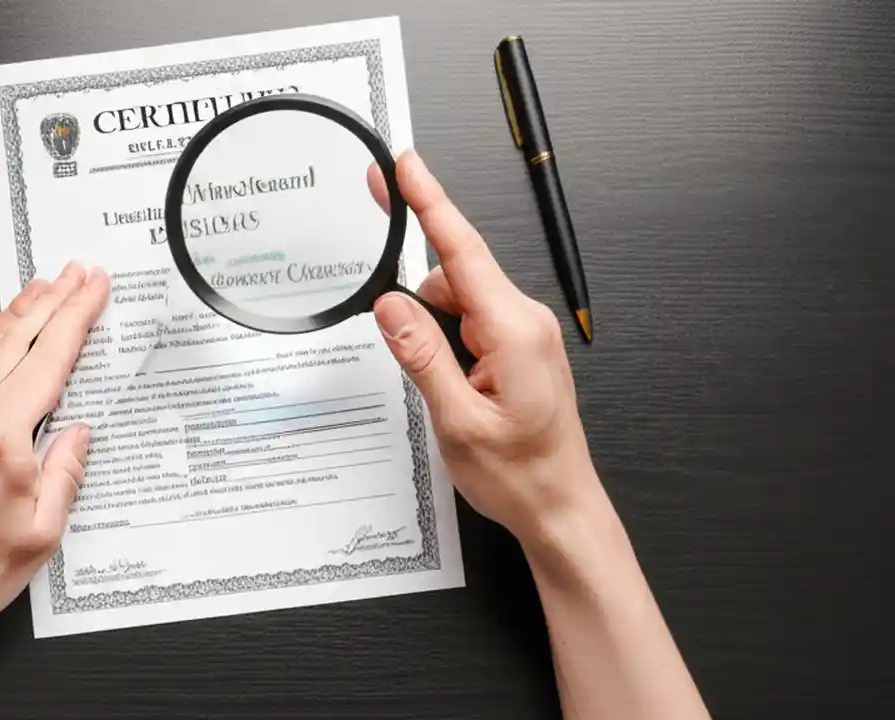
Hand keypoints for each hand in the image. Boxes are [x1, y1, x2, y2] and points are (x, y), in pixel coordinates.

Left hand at [0, 261, 108, 638]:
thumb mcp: (42, 535)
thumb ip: (65, 475)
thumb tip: (78, 432)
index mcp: (0, 443)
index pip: (48, 364)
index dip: (74, 320)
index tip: (93, 289)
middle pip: (16, 344)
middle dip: (51, 302)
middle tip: (76, 273)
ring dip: (15, 314)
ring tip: (41, 288)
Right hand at [368, 150, 597, 544]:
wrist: (560, 507)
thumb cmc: (520, 475)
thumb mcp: (458, 422)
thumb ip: (422, 357)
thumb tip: (391, 306)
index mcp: (514, 332)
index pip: (462, 251)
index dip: (429, 201)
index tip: (404, 165)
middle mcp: (524, 322)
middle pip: (452, 278)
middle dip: (419, 307)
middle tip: (420, 361)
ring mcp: (524, 333)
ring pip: (456, 303)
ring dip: (435, 334)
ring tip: (450, 394)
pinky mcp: (519, 347)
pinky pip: (470, 323)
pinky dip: (449, 343)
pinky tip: (454, 385)